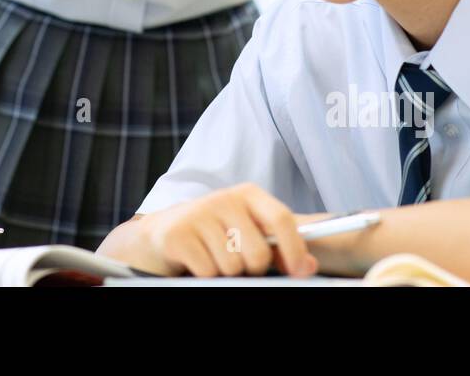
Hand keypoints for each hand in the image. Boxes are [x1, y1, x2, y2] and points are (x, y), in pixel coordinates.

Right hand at [138, 183, 317, 277]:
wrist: (161, 232)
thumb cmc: (212, 233)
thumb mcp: (246, 232)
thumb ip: (279, 248)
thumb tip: (308, 266)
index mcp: (247, 194)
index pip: (281, 218)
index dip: (294, 248)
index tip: (300, 271)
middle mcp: (223, 198)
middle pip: (257, 253)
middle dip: (251, 268)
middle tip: (237, 259)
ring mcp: (198, 214)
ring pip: (232, 266)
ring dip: (225, 271)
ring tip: (214, 257)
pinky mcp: (178, 235)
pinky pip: (208, 271)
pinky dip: (205, 274)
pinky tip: (197, 260)